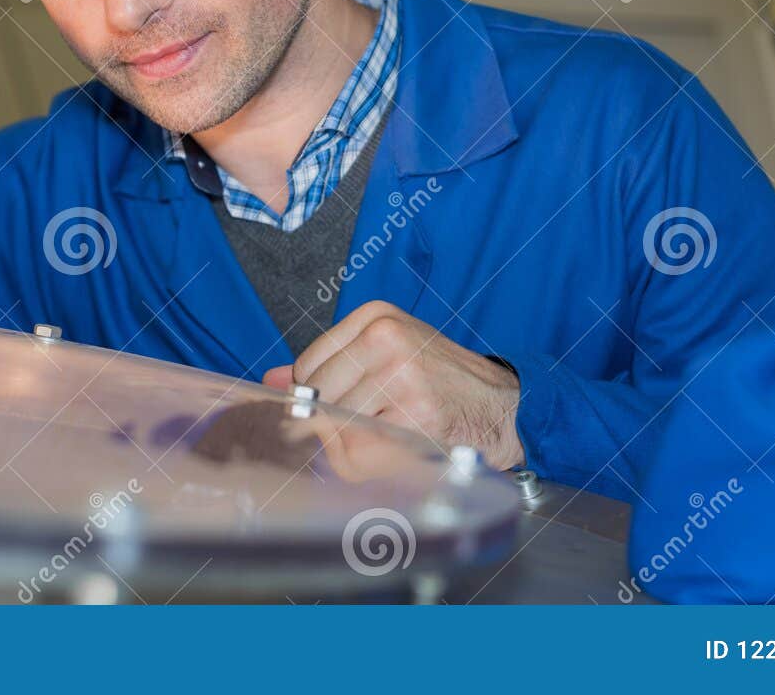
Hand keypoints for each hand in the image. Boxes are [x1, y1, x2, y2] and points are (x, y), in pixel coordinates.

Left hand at [263, 301, 524, 468]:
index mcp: (376, 317)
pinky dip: (370, 458)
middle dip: (334, 419)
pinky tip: (397, 445)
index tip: (340, 405)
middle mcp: (387, 338)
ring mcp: (401, 375)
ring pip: (337, 424)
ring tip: (388, 433)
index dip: (316, 395)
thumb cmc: (440, 382)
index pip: (308, 363)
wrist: (502, 407)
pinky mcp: (415, 414)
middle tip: (370, 424)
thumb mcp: (387, 354)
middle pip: (318, 393)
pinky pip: (361, 448)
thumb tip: (271, 381)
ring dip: (353, 441)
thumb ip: (329, 365)